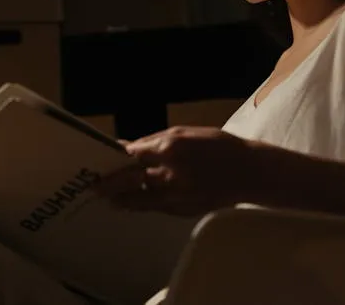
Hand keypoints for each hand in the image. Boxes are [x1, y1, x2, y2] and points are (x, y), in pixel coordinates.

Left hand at [97, 126, 259, 216]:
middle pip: (130, 182)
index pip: (133, 155)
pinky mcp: (184, 211)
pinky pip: (155, 208)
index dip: (114, 158)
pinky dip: (142, 205)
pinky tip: (130, 203)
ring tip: (107, 198)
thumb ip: (155, 141)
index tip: (99, 159)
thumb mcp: (186, 133)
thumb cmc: (218, 146)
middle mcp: (172, 174)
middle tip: (94, 185)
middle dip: (110, 183)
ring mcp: (178, 196)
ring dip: (121, 199)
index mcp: (172, 148)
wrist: (249, 172)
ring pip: (140, 201)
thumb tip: (129, 147)